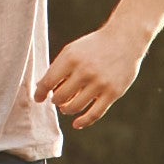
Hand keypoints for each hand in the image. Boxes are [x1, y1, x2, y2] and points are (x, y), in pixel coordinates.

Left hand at [30, 25, 144, 128]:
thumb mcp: (72, 51)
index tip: (38, 98)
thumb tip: (40, 89)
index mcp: (71, 58)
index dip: (40, 93)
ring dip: (67, 109)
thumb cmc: (94, 47)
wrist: (124, 40)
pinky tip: (76, 124)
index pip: (48, 82)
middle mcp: (85, 70)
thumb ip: (57, 68)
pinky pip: (94, 114)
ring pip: (75, 107)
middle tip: (58, 99)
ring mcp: (100, 83)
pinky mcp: (113, 92)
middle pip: (60, 97)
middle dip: (56, 100)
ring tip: (66, 107)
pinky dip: (83, 121)